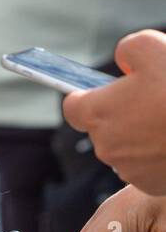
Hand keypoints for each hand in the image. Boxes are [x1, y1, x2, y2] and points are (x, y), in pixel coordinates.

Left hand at [63, 31, 165, 194]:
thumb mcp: (148, 45)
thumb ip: (126, 50)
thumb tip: (125, 63)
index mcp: (97, 114)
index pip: (73, 107)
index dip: (88, 97)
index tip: (107, 92)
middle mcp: (107, 147)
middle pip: (102, 129)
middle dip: (120, 116)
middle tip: (150, 103)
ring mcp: (132, 171)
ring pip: (126, 149)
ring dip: (140, 138)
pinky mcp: (154, 187)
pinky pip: (148, 167)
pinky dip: (159, 156)